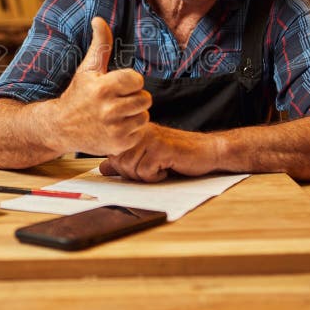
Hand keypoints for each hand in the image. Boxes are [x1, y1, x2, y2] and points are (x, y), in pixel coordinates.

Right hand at [54, 17, 150, 155]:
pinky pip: (139, 133)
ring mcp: (114, 130)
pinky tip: (116, 127)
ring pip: (144, 116)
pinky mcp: (118, 145)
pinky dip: (131, 131)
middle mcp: (109, 110)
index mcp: (103, 88)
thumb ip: (100, 44)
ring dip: (134, 114)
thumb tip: (99, 19)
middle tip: (119, 100)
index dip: (130, 81)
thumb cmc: (78, 94)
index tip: (118, 85)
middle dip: (134, 98)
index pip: (137, 80)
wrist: (60, 127)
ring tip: (117, 114)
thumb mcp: (87, 69)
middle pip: (145, 99)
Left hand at [99, 125, 213, 182]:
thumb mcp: (148, 158)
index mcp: (135, 133)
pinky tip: (169, 167)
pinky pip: (146, 171)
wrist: (207, 151)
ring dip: (146, 176)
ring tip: (161, 167)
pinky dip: (157, 177)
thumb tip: (102, 168)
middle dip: (134, 174)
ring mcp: (151, 138)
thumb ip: (125, 161)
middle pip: (119, 163)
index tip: (141, 167)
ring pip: (131, 168)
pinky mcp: (162, 148)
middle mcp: (140, 132)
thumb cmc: (178, 155)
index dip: (124, 169)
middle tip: (153, 169)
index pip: (112, 156)